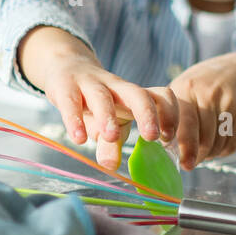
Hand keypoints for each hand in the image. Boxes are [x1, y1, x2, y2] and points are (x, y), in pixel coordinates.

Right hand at [18, 26, 176, 169]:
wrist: (66, 68)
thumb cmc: (96, 101)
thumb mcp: (107, 123)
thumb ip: (111, 146)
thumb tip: (112, 166)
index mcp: (135, 94)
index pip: (161, 96)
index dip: (169, 114)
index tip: (169, 138)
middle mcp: (117, 87)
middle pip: (138, 94)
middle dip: (147, 114)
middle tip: (152, 137)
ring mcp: (91, 85)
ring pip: (102, 96)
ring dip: (108, 116)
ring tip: (112, 137)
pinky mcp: (65, 87)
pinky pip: (71, 102)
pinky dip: (75, 120)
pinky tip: (80, 139)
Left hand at [167, 53, 235, 169]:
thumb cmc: (200, 87)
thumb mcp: (182, 89)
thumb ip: (169, 114)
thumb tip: (162, 147)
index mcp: (188, 89)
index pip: (187, 124)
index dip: (186, 147)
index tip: (183, 163)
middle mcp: (210, 94)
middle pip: (205, 138)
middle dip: (197, 156)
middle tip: (189, 163)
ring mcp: (230, 103)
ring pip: (219, 144)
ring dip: (209, 154)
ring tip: (203, 150)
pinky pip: (232, 144)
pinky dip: (222, 151)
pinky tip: (217, 144)